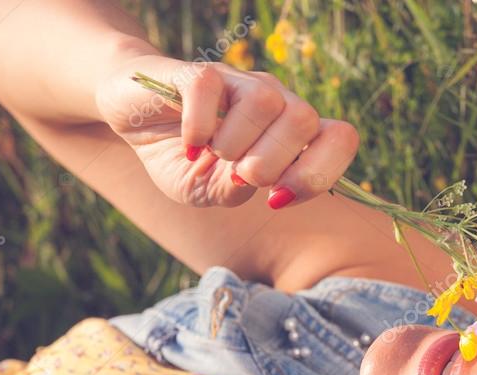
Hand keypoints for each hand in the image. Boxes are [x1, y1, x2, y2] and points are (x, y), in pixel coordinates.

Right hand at [95, 54, 358, 208]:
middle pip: (305, 120)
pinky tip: (188, 144)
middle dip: (270, 165)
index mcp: (290, 133)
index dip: (318, 174)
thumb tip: (251, 181)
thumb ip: (235, 192)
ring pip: (265, 102)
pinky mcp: (198, 72)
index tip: (277, 200)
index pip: (340, 138)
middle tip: (237, 175)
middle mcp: (275, 101)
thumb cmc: (183, 157)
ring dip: (235, 145)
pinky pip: (209, 91)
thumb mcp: (210, 191)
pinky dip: (198, 129)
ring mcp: (238, 82)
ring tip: (211, 155)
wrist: (135, 119)